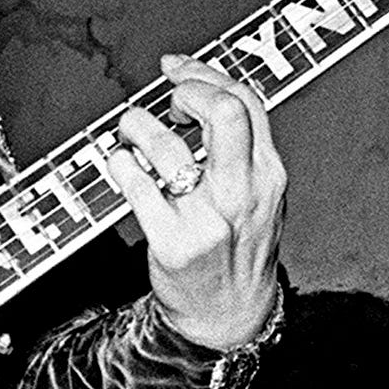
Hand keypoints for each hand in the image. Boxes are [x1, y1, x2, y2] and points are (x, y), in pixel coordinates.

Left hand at [101, 56, 286, 349]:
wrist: (228, 317)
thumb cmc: (239, 251)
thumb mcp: (261, 197)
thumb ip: (242, 150)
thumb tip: (205, 89)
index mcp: (268, 175)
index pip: (245, 101)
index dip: (206, 74)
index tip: (179, 71)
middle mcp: (243, 193)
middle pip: (223, 111)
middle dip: (188, 89)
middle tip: (167, 100)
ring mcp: (208, 220)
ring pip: (168, 146)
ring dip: (138, 125)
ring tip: (130, 129)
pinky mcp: (173, 243)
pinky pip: (137, 187)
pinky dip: (121, 164)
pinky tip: (121, 162)